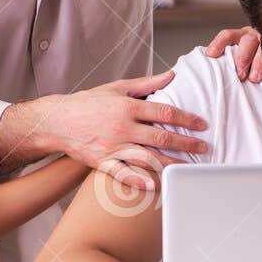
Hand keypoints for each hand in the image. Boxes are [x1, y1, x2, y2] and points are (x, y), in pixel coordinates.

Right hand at [35, 72, 209, 191]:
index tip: (202, 125)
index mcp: (128, 107)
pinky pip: (124, 174)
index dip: (186, 119)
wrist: (57, 121)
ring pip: (147, 157)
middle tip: (203, 148)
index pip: (164, 112)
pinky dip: (140, 180)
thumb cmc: (89, 103)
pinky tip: (156, 185)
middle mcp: (122, 127)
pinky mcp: (102, 162)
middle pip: (161, 137)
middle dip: (186, 143)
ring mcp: (113, 146)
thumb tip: (172, 75)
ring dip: (170, 164)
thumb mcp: (117, 88)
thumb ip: (146, 84)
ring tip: (187, 167)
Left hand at [203, 24, 261, 83]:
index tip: (211, 55)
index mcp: (241, 36)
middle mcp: (255, 37)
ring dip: (259, 63)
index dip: (218, 44)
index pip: (228, 36)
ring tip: (253, 79)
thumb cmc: (249, 61)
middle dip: (243, 58)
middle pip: (248, 41)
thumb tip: (204, 68)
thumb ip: (225, 60)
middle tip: (239, 75)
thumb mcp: (236, 56)